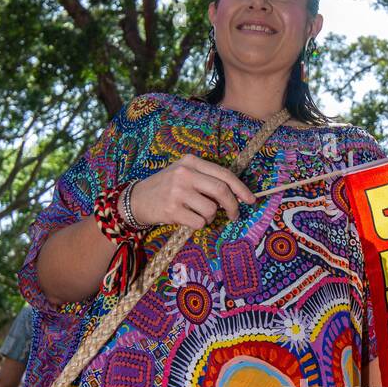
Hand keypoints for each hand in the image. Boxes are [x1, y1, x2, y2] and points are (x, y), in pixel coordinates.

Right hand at [125, 156, 256, 232]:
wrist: (137, 199)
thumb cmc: (166, 188)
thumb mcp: (184, 174)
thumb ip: (206, 179)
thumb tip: (235, 195)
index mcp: (191, 161)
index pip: (224, 174)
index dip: (241, 188)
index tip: (250, 199)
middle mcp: (185, 173)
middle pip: (222, 191)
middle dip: (233, 206)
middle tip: (233, 215)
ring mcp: (178, 191)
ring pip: (211, 210)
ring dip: (210, 218)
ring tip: (198, 214)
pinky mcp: (172, 210)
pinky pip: (199, 222)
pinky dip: (198, 225)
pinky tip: (187, 219)